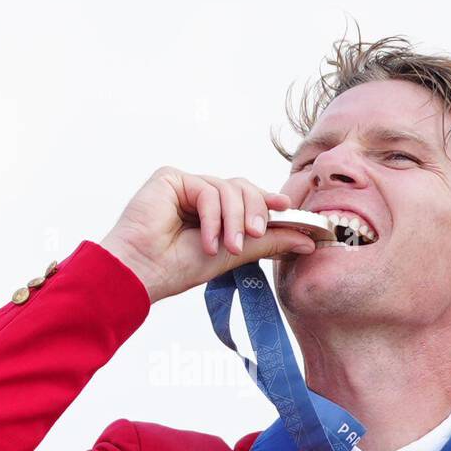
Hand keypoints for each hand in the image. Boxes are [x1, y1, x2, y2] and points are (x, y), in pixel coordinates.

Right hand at [100, 166, 316, 302]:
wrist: (142, 272)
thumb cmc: (176, 268)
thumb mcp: (232, 254)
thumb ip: (268, 242)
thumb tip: (308, 239)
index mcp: (212, 212)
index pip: (247, 198)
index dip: (268, 201)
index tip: (288, 208)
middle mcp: (199, 196)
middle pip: (242, 188)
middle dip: (254, 211)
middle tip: (254, 235)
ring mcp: (185, 185)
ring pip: (229, 188)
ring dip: (234, 220)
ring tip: (227, 247)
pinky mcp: (170, 178)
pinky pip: (208, 189)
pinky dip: (213, 217)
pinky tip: (206, 241)